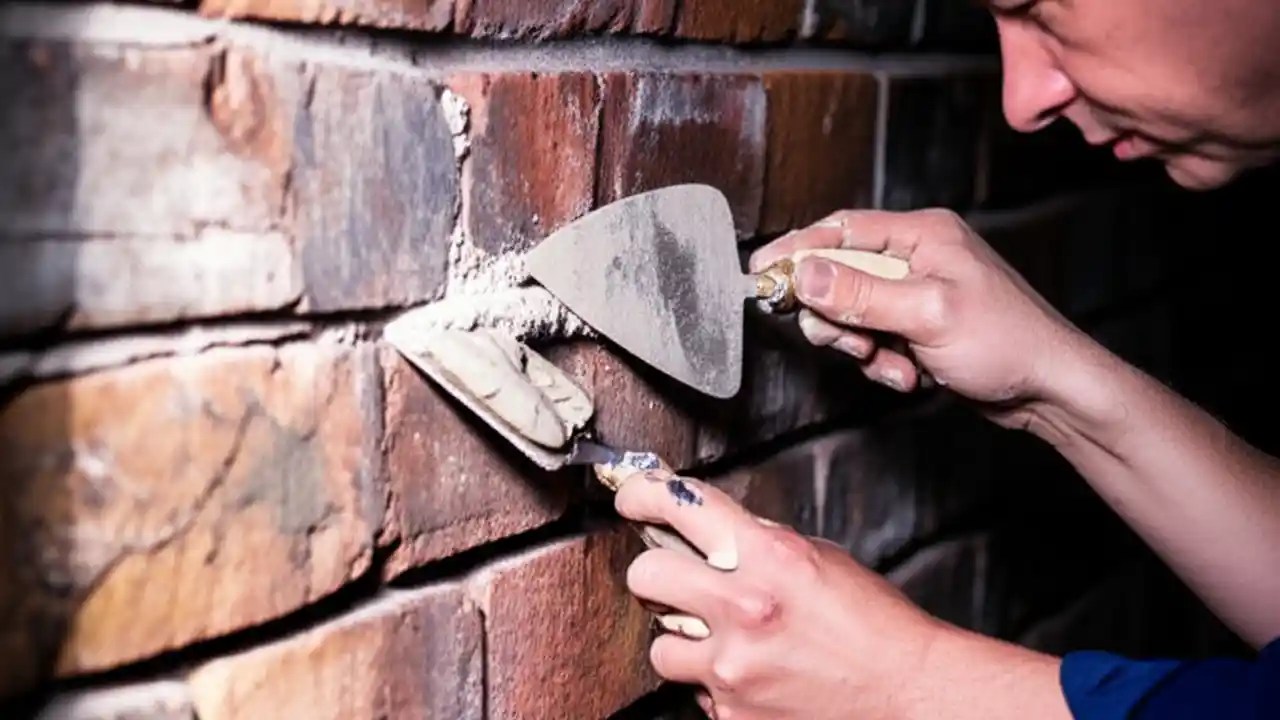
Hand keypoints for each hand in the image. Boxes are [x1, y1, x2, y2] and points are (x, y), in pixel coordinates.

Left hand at [614, 468, 945, 719]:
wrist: (907, 694)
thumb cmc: (875, 626)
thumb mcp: (820, 559)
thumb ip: (762, 543)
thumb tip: (713, 531)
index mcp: (770, 557)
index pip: (683, 506)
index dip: (644, 496)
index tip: (633, 499)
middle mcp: (745, 608)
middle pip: (646, 576)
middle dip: (655, 575)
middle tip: (673, 580)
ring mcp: (733, 668)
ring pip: (662, 647)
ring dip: (685, 641)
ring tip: (724, 641)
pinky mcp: (732, 714)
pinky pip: (698, 692)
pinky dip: (717, 685)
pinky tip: (753, 676)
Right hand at [750, 209, 1087, 426]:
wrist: (1051, 391)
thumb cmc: (1008, 343)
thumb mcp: (927, 315)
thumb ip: (861, 293)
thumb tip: (802, 273)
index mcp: (923, 234)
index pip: (841, 230)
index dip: (795, 249)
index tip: (759, 273)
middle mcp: (918, 257)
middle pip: (839, 276)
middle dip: (837, 318)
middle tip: (847, 343)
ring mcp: (917, 292)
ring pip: (852, 315)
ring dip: (864, 348)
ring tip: (898, 365)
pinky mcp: (918, 326)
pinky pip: (874, 341)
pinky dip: (885, 363)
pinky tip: (915, 376)